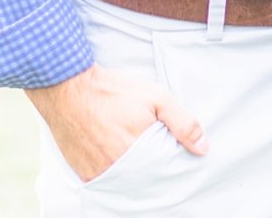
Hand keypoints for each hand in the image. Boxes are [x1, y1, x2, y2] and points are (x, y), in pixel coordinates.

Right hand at [24, 63, 206, 182]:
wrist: (69, 89)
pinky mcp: (84, 173)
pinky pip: (107, 182)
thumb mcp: (157, 98)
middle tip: (153, 145)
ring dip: (137, 171)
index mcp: (138, 154)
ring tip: (137, 149)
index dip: (173, 162)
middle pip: (146, 179)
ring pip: (127, 182)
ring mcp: (98, 173)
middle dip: (155, 168)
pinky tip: (121, 155)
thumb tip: (203, 148)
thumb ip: (183, 123)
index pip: (165, 171)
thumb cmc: (114, 91)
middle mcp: (116, 169)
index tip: (176, 152)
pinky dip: (118, 173)